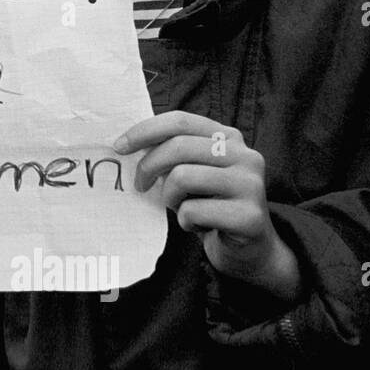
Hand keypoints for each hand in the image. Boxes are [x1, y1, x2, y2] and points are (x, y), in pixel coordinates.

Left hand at [115, 111, 300, 299]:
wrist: (250, 248)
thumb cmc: (211, 204)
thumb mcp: (193, 171)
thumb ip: (171, 153)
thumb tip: (127, 144)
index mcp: (229, 137)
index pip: (181, 121)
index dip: (145, 131)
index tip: (119, 147)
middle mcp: (245, 155)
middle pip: (179, 147)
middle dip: (149, 166)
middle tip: (141, 185)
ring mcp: (251, 185)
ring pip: (182, 177)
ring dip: (170, 197)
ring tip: (180, 207)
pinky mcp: (249, 216)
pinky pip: (193, 211)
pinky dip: (185, 221)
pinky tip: (199, 226)